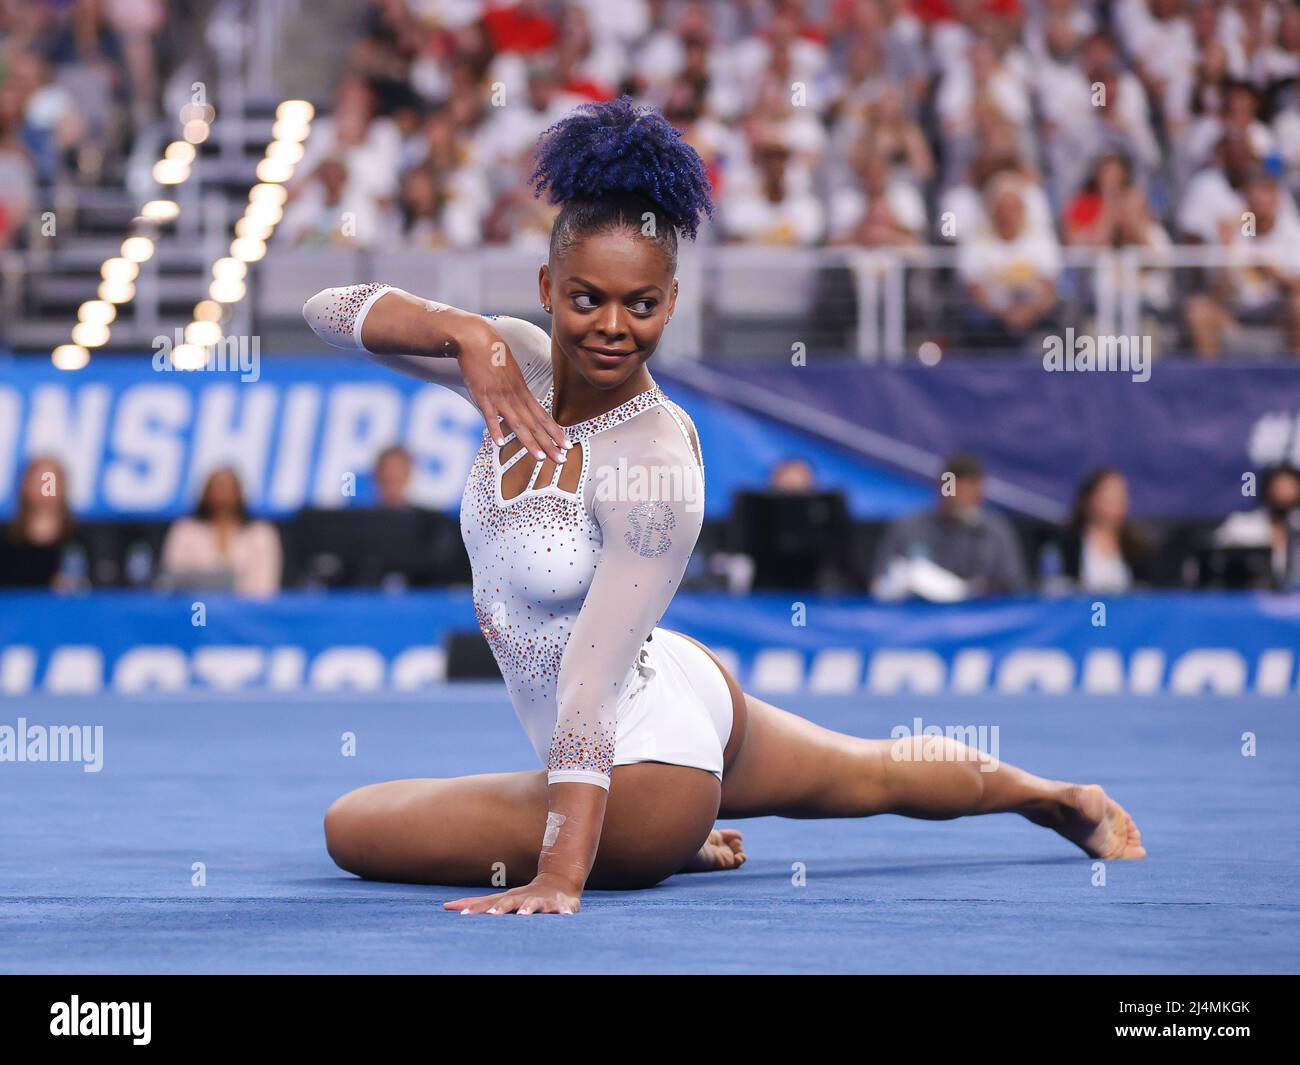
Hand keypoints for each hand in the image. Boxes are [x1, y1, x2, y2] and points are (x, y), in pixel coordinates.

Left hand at [443, 873, 581, 915]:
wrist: (559, 884)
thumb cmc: (522, 896)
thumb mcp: (499, 899)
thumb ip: (476, 903)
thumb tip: (445, 906)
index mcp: (509, 899)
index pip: (489, 903)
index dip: (477, 908)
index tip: (462, 914)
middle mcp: (523, 898)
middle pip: (510, 902)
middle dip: (501, 908)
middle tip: (492, 915)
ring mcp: (542, 901)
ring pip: (536, 904)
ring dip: (530, 908)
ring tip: (524, 915)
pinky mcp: (561, 906)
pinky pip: (564, 909)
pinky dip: (565, 912)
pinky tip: (566, 916)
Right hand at [458, 320, 569, 462]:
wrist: (477, 339)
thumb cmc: (494, 355)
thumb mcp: (512, 375)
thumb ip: (516, 392)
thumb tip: (521, 405)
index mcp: (523, 392)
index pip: (543, 417)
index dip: (555, 433)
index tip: (566, 446)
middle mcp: (515, 397)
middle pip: (535, 424)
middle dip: (548, 444)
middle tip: (561, 459)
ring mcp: (499, 397)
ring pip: (517, 423)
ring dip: (529, 441)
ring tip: (539, 457)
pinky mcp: (482, 396)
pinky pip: (490, 415)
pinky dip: (496, 429)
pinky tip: (501, 443)